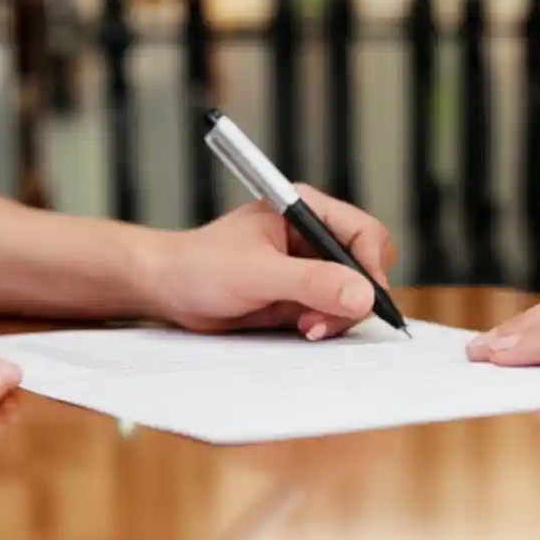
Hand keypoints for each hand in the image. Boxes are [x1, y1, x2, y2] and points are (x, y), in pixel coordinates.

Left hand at [147, 185, 396, 339]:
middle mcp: (312, 236)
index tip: (363, 297)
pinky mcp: (301, 294)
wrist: (169, 290)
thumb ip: (312, 282)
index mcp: (305, 211)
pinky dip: (325, 324)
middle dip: (352, 296)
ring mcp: (309, 267)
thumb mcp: (259, 273)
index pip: (364, 232)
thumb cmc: (201, 265)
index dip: (370, 266)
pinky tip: (301, 328)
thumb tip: (362, 295)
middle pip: (365, 266)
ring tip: (306, 326)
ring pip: (352, 294)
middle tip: (323, 318)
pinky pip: (332, 311)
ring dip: (336, 316)